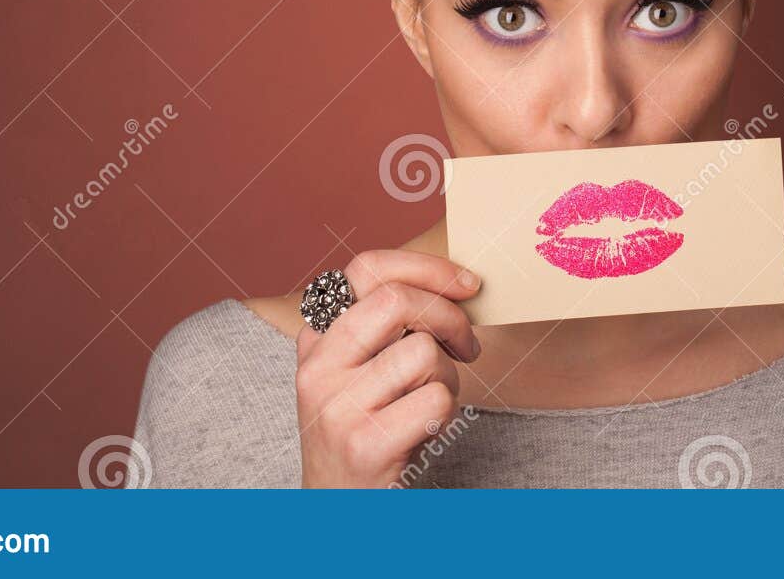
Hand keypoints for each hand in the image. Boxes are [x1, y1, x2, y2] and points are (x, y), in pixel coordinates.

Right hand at [294, 250, 481, 487]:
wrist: (338, 514)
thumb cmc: (365, 434)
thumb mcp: (357, 375)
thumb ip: (384, 330)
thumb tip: (456, 285)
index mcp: (316, 341)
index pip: (366, 268)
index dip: (427, 268)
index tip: (467, 284)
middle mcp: (317, 368)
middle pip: (397, 300)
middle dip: (449, 317)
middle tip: (466, 347)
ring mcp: (337, 406)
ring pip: (424, 352)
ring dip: (448, 376)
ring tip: (431, 402)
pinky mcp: (365, 444)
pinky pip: (437, 399)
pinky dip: (447, 413)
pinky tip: (425, 432)